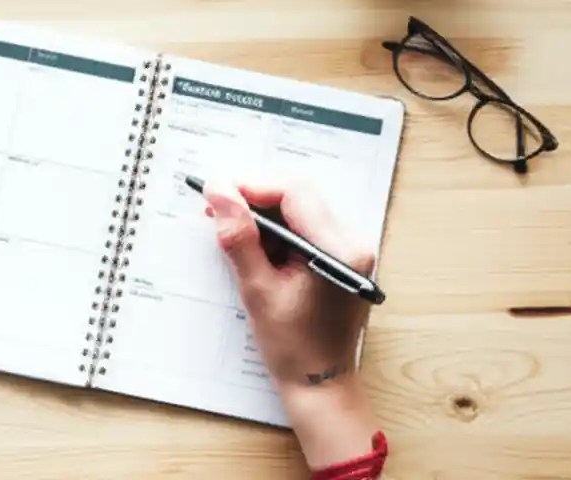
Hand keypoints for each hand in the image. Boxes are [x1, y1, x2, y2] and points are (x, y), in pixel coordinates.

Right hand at [203, 180, 376, 469]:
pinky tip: (253, 244)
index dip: (252, 186)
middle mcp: (353, 243)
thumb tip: (219, 195)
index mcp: (340, 251)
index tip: (217, 192)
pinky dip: (276, 229)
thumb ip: (239, 238)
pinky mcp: (339, 257)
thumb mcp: (258, 290)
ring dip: (264, 213)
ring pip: (300, 209)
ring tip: (230, 228)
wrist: (320, 383)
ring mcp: (349, 250)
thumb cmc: (293, 346)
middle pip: (299, 196)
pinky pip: (305, 227)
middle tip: (217, 208)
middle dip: (255, 197)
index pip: (295, 194)